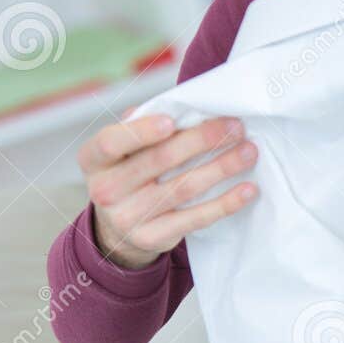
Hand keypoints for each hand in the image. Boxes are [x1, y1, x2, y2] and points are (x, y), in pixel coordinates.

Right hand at [79, 109, 259, 269]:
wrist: (118, 227)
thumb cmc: (130, 171)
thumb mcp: (124, 148)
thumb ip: (143, 123)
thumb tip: (181, 104)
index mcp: (94, 158)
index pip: (112, 142)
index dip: (142, 131)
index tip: (173, 121)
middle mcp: (105, 189)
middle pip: (159, 160)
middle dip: (202, 140)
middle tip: (235, 127)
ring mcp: (128, 217)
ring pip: (184, 187)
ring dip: (222, 167)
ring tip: (249, 152)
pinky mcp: (152, 237)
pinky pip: (195, 219)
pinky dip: (226, 203)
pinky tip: (248, 189)